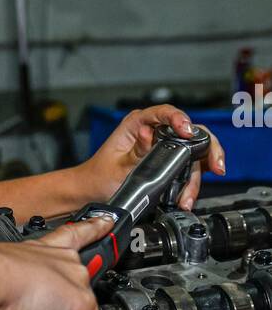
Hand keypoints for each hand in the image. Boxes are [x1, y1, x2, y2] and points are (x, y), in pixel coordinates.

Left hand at [79, 104, 225, 211]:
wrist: (93, 191)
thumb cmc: (99, 176)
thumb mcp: (116, 166)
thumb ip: (135, 152)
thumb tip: (149, 134)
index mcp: (138, 123)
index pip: (165, 113)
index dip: (180, 119)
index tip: (188, 131)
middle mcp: (154, 131)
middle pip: (190, 133)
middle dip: (207, 149)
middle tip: (216, 166)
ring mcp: (164, 146)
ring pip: (193, 154)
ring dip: (196, 176)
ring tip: (188, 196)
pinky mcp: (168, 161)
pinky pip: (187, 167)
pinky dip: (190, 182)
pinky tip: (187, 195)